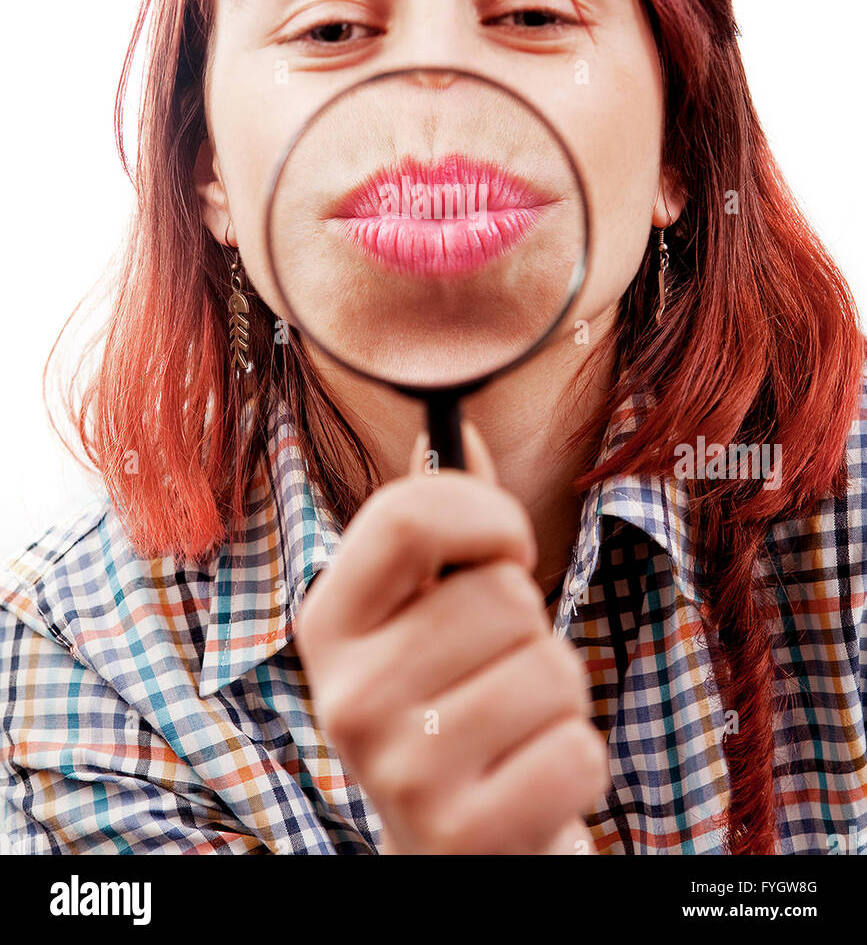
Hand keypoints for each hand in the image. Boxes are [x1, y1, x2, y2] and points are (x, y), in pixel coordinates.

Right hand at [293, 418, 608, 854]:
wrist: (450, 850)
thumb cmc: (453, 706)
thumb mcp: (427, 617)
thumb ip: (442, 527)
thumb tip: (456, 431)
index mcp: (330, 622)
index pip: (406, 516)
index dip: (486, 514)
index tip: (508, 546)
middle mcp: (347, 695)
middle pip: (501, 596)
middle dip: (531, 629)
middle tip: (498, 673)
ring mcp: (399, 769)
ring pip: (552, 670)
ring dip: (560, 697)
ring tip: (514, 729)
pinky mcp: (461, 833)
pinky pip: (579, 752)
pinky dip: (577, 764)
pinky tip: (528, 782)